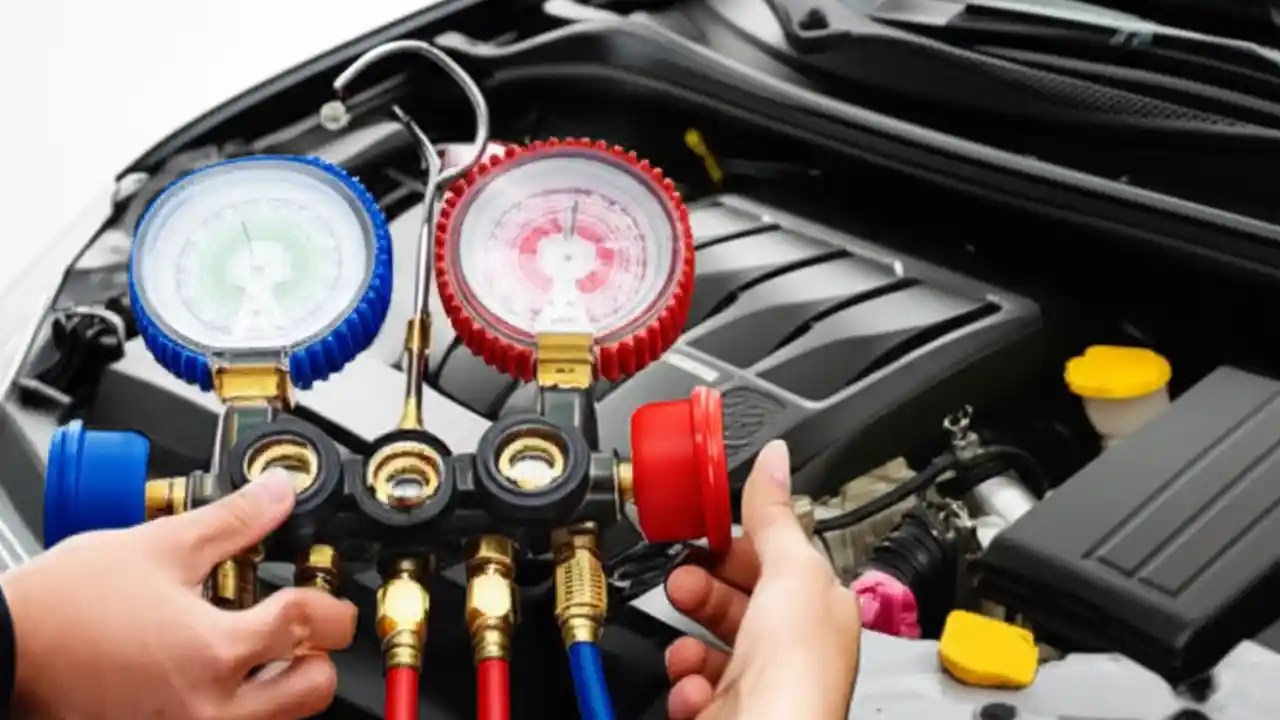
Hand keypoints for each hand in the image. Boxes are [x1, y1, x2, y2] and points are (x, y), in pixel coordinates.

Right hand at [1, 470, 356, 719]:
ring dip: (280, 685)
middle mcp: (209, 708)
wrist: (1, 650)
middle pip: (313, 691)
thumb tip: (276, 494)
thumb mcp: (157, 546)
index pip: (313, 626)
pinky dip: (235, 707)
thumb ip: (231, 521)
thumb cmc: (62, 608)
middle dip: (318, 655)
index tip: (327, 594)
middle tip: (298, 627)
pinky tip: (209, 674)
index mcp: (214, 652)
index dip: (332, 602)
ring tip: (252, 651)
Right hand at [664, 440, 860, 719]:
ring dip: (687, 640)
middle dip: (702, 588)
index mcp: (819, 610)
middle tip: (682, 581)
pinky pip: (693, 689)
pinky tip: (691, 686)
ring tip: (684, 646)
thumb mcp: (789, 570)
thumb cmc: (796, 675)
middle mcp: (793, 651)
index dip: (739, 543)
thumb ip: (775, 514)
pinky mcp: (726, 717)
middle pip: (737, 601)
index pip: (777, 561)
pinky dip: (685, 684)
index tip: (703, 529)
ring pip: (710, 646)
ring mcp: (759, 686)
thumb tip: (775, 459)